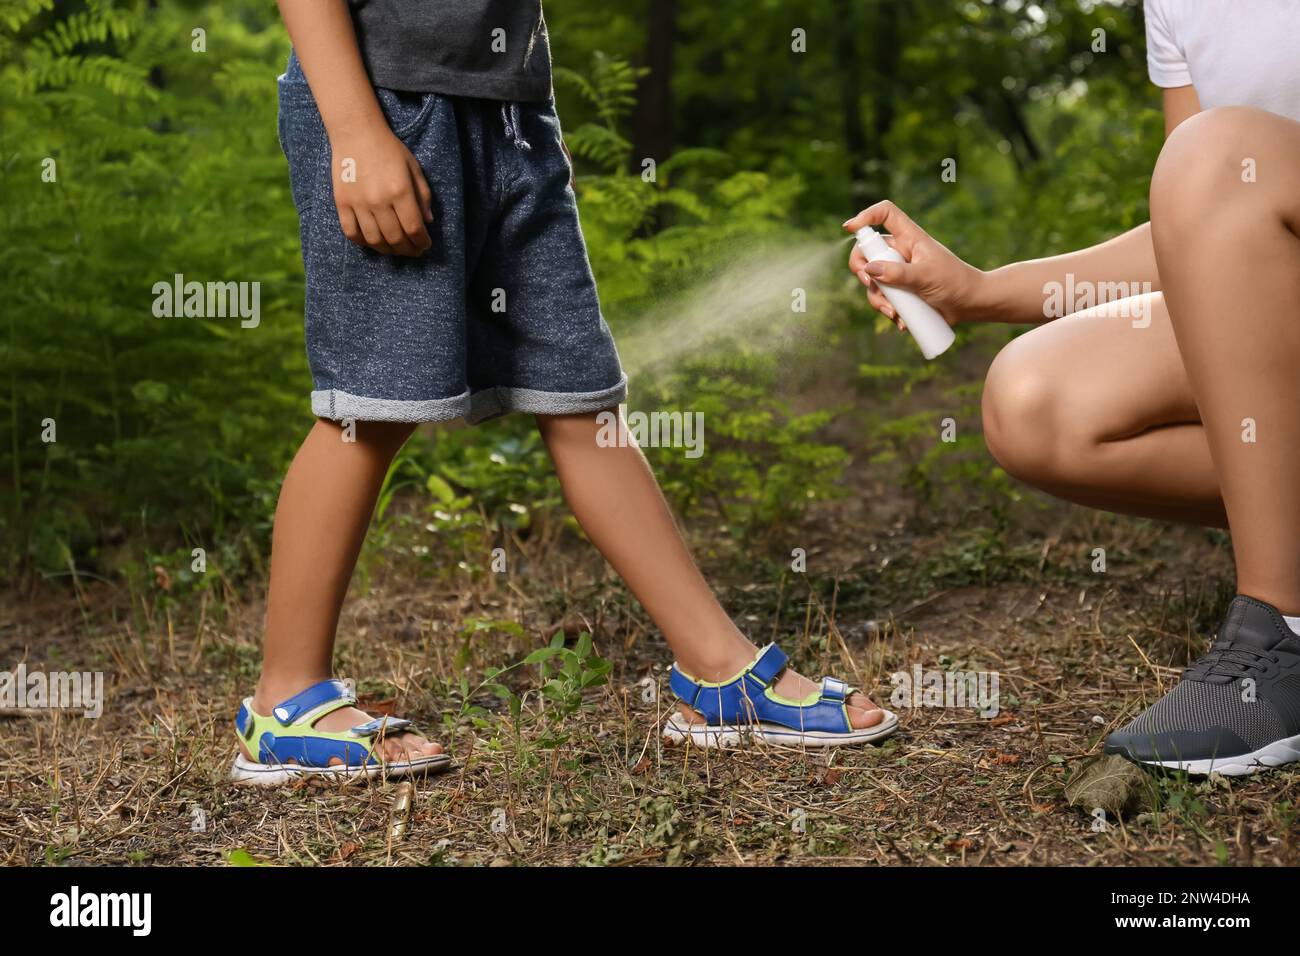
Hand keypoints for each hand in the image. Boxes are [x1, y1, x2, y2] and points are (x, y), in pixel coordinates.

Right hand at [330, 124, 433, 256]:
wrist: (356, 132)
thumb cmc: (389, 149)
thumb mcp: (413, 168)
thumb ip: (423, 195)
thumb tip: (427, 222)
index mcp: (400, 191)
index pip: (414, 228)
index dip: (422, 242)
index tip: (425, 245)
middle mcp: (379, 200)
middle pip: (395, 238)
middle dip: (407, 249)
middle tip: (413, 250)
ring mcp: (359, 203)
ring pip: (374, 240)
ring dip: (388, 250)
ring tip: (395, 249)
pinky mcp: (342, 203)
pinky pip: (351, 232)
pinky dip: (362, 242)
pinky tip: (372, 241)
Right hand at [842, 200, 984, 328]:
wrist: (969, 305)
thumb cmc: (955, 282)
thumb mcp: (926, 277)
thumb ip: (898, 273)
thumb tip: (869, 269)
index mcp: (910, 237)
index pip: (885, 215)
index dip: (866, 216)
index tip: (850, 228)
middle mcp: (900, 252)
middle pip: (867, 252)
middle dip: (862, 271)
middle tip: (870, 285)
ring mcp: (897, 272)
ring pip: (872, 281)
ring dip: (877, 298)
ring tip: (894, 313)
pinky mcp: (899, 291)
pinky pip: (882, 298)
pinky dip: (886, 310)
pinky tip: (901, 320)